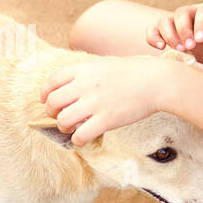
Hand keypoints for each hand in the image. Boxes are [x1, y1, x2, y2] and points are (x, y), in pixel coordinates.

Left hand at [40, 56, 181, 146]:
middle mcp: (85, 85)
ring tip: (71, 129)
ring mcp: (95, 103)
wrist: (157, 81)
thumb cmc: (137, 71)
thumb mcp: (107, 62)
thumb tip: (78, 80)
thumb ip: (90, 71)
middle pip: (53, 102)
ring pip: (63, 120)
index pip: (52, 81)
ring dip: (63, 127)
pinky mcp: (106, 120)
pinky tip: (82, 138)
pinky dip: (77, 140)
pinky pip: (80, 135)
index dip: (45, 93)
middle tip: (60, 117)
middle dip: (52, 112)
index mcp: (84, 69)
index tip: (46, 101)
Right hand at [147, 2, 202, 64]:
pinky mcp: (166, 33)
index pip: (202, 13)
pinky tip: (160, 48)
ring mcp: (176, 22)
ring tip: (179, 50)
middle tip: (189, 47)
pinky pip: (153, 31)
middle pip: (180, 14)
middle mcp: (190, 13)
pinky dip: (153, 38)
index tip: (200, 39)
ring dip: (168, 36)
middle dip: (183, 31)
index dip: (200, 25)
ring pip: (164, 21)